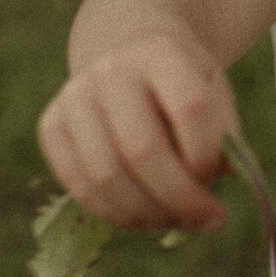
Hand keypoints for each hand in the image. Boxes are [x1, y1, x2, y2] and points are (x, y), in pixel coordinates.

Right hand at [37, 34, 238, 232]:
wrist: (129, 59)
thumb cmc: (182, 88)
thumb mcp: (215, 96)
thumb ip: (224, 140)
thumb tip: (219, 199)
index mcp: (162, 55)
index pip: (191, 110)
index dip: (207, 157)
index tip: (221, 181)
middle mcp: (111, 71)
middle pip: (143, 150)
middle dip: (179, 199)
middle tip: (205, 222)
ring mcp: (75, 97)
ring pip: (106, 175)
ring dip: (146, 213)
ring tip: (173, 221)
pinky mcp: (51, 125)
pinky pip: (77, 184)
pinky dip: (113, 213)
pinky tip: (142, 218)